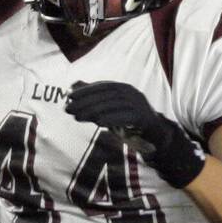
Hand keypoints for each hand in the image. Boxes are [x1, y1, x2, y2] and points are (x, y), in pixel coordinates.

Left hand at [65, 81, 204, 188]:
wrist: (154, 136)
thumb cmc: (128, 121)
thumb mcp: (109, 109)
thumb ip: (93, 98)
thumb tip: (73, 86)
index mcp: (123, 89)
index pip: (101, 86)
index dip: (84, 91)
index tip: (67, 97)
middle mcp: (131, 93)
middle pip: (106, 95)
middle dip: (85, 101)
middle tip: (68, 109)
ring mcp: (139, 105)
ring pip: (113, 105)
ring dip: (94, 110)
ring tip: (78, 117)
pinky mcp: (144, 118)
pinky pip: (126, 117)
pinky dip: (112, 118)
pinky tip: (98, 123)